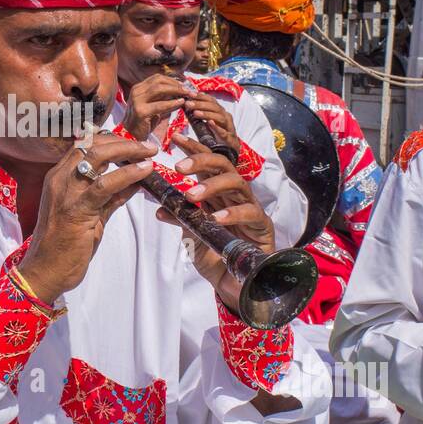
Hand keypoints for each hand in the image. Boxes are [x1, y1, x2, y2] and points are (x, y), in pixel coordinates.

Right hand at [18, 133, 154, 303]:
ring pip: (98, 156)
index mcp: (58, 177)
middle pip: (92, 144)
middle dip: (123, 140)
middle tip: (147, 145)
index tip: (133, 143)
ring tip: (150, 152)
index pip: (84, 145)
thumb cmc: (64, 247)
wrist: (45, 272)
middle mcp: (60, 179)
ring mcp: (66, 193)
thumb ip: (108, 197)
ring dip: (128, 150)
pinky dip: (128, 173)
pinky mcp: (77, 209)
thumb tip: (133, 183)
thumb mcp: (89, 215)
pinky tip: (144, 170)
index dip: (111, 139)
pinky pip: (105, 184)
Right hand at [122, 73, 186, 141]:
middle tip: (188, 89)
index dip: (173, 80)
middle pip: (159, 80)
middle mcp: (136, 92)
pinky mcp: (140, 112)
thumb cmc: (144, 123)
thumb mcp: (154, 107)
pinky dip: (172, 103)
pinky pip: (160, 105)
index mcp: (138, 88)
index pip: (158, 78)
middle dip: (176, 84)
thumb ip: (164, 99)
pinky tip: (180, 103)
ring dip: (175, 90)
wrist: (130, 137)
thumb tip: (181, 93)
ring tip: (186, 95)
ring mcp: (137, 101)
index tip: (185, 85)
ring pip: (159, 89)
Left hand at [160, 133, 274, 312]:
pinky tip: (216, 218)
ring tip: (191, 194)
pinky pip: (250, 212)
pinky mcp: (262, 226)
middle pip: (223, 165)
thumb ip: (182, 219)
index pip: (206, 164)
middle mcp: (235, 196)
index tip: (175, 137)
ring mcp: (250, 208)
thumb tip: (160, 208)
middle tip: (178, 166)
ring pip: (236, 183)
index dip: (193, 148)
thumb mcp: (193, 237)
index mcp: (218, 194)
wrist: (235, 286)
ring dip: (212, 185)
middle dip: (201, 160)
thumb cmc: (216, 257)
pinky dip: (232, 213)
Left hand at [181, 92, 240, 157]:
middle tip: (188, 104)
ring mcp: (229, 127)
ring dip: (207, 114)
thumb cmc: (216, 136)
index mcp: (220, 112)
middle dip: (200, 104)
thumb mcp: (205, 125)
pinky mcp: (230, 139)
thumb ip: (196, 116)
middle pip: (214, 107)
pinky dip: (217, 127)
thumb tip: (185, 106)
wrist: (230, 152)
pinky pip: (224, 132)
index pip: (211, 101)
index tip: (189, 94)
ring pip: (219, 117)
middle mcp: (225, 117)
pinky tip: (209, 123)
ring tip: (195, 113)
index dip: (200, 96)